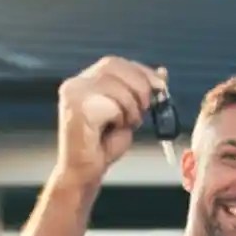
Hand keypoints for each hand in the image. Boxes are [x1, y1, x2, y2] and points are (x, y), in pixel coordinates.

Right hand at [53, 56, 165, 191]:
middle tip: (147, 107)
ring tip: (126, 123)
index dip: (140, 71)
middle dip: (139, 85)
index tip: (160, 84)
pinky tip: (111, 130)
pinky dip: (120, 117)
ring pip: (115, 85)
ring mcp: (73, 94)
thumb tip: (162, 73)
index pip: (114, 62)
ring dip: (131, 107)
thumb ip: (140, 92)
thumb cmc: (103, 146)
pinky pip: (111, 104)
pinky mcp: (76, 109)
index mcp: (84, 82)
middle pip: (114, 66)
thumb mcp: (129, 113)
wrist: (84, 173)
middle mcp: (75, 84)